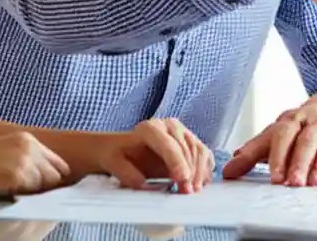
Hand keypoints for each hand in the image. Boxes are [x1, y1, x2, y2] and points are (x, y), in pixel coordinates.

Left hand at [94, 119, 213, 193]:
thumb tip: (144, 184)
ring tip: (193, 190)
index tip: (181, 178)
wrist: (123, 149)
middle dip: (189, 171)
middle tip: (187, 191)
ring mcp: (182, 132)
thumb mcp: (112, 161)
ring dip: (198, 172)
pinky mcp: (191, 142)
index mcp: (150, 128)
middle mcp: (169, 126)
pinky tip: (200, 183)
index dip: (176, 161)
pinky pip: (204, 154)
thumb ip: (125, 172)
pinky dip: (205, 169)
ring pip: (198, 150)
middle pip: (185, 148)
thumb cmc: (117, 154)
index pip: (167, 144)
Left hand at [221, 93, 316, 186]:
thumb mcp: (279, 132)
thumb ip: (253, 152)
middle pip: (308, 139)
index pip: (285, 134)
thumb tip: (229, 171)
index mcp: (294, 118)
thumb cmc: (306, 124)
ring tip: (316, 183)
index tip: (275, 177)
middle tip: (294, 183)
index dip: (279, 156)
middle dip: (301, 161)